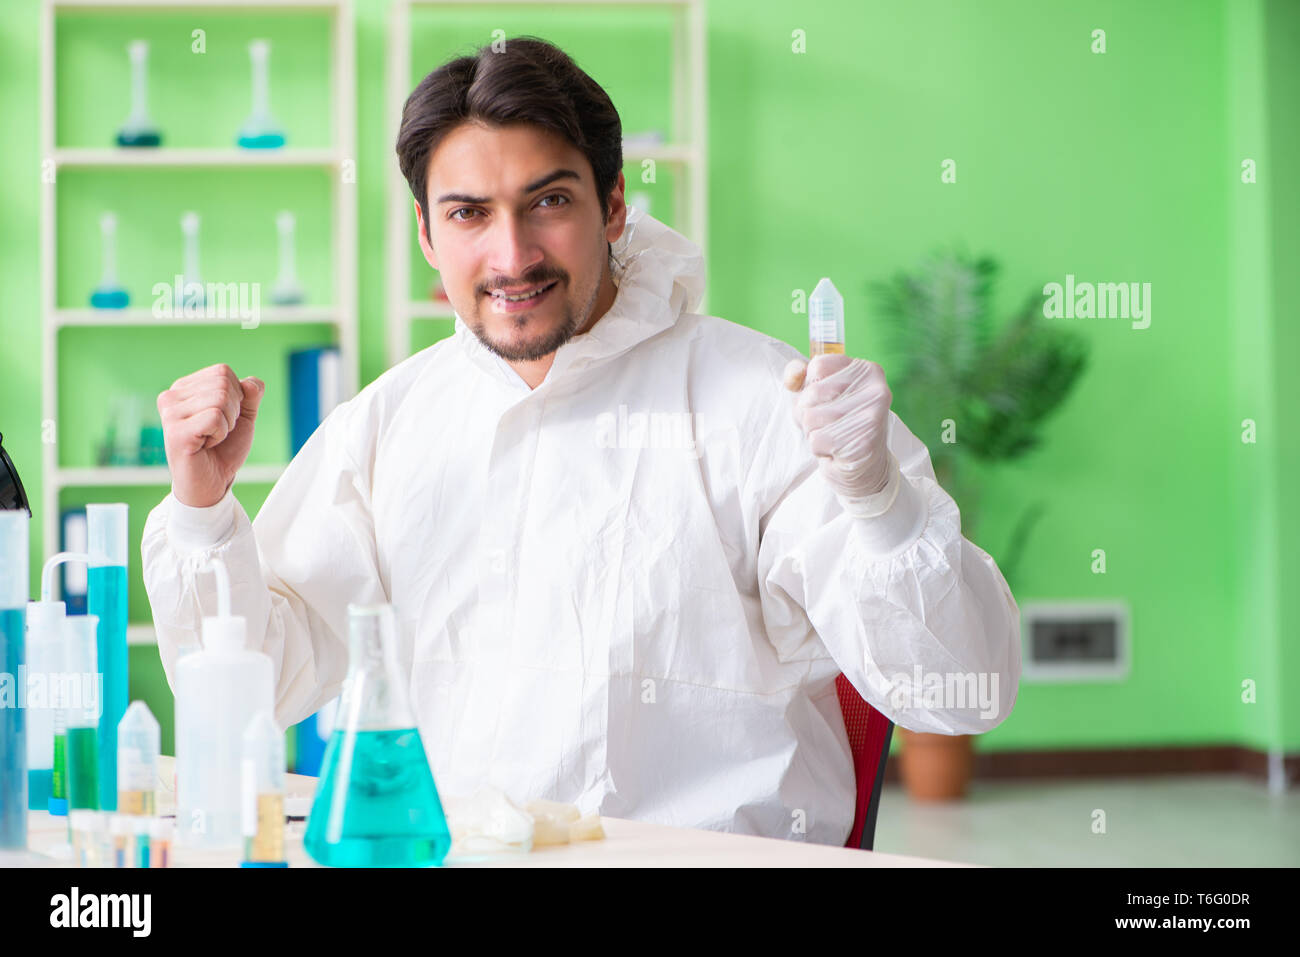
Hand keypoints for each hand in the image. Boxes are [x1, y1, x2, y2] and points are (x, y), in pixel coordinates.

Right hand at [158, 363, 264, 507]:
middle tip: (219, 431)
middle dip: (234, 410)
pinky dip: (221, 433)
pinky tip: (206, 445)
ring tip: (211, 438)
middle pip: (222, 383)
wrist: (212, 483)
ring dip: (228, 424)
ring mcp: (170, 413)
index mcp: (184, 388)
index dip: (237, 396)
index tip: (223, 418)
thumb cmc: (223, 449)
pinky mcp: (176, 432)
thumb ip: (250, 395)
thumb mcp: (243, 417)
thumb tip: (251, 382)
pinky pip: (216, 418)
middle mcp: (171, 396)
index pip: (223, 371)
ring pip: (220, 399)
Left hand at [783, 354, 896, 515]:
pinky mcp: (863, 442)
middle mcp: (876, 389)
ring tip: (833, 436)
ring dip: (813, 432)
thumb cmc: (837, 424)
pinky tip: (836, 450)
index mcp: (867, 370)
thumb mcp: (817, 394)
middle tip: (829, 424)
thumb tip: (792, 379)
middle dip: (808, 413)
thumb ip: (800, 376)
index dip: (809, 386)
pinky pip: (817, 440)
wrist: (863, 468)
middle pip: (812, 393)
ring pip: (811, 417)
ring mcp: (872, 416)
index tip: (826, 400)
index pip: (818, 366)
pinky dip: (818, 448)